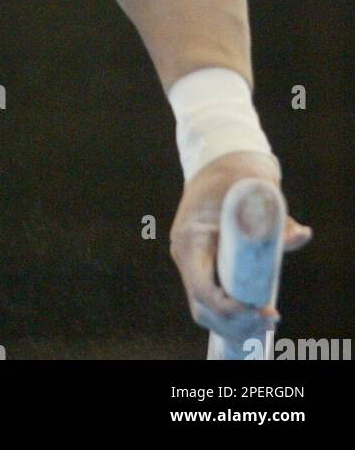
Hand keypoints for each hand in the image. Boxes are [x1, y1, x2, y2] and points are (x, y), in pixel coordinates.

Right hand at [170, 152, 311, 344]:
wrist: (218, 164)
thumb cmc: (236, 177)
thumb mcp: (257, 193)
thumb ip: (276, 217)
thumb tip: (301, 236)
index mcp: (192, 238)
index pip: (203, 289)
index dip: (231, 308)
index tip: (262, 310)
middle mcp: (185, 254)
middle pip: (202, 308)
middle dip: (235, 323)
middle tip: (270, 321)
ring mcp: (191, 261)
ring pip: (205, 309)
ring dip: (234, 324)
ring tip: (267, 323)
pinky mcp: (201, 265)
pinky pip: (211, 299)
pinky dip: (232, 314)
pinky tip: (257, 317)